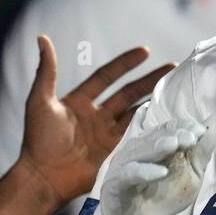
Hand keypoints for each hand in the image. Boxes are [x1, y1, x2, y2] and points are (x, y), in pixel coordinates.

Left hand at [17, 35, 173, 208]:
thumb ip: (47, 71)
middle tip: (173, 69)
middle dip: (151, 81)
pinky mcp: (116, 152)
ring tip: (177, 91)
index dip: (125, 64)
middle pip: (129, 94)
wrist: (43, 176)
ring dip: (156, 102)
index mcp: (80, 101)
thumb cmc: (38, 139)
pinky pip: (137, 137)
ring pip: (137, 114)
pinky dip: (152, 128)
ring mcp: (108, 135)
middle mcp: (98, 116)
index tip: (146, 51)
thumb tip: (43, 38)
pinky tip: (169, 118)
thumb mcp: (40, 101)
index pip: (107, 77)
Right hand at [95, 115, 215, 214]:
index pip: (170, 128)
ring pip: (143, 152)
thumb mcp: (190, 174)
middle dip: (176, 135)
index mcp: (156, 143)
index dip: (184, 126)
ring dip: (159, 147)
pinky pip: (131, 174)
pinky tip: (160, 172)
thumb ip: (202, 150)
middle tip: (192, 136)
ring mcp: (127, 164)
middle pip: (158, 137)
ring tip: (175, 144)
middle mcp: (140, 148)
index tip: (201, 130)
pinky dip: (145, 172)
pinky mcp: (117, 182)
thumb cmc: (161, 194)